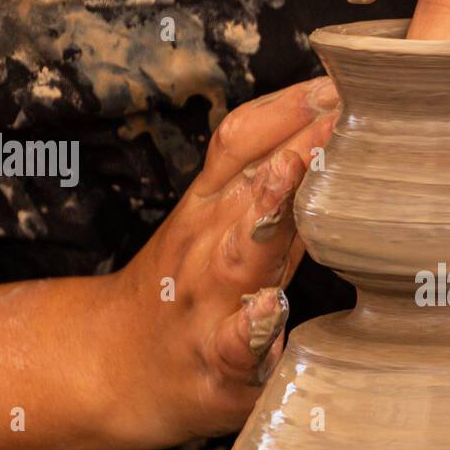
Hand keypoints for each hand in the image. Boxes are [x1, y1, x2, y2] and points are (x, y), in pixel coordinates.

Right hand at [103, 77, 337, 446]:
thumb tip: (340, 133)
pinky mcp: (214, 365)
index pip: (244, 142)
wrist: (108, 370)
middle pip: (250, 186)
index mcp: (213, 208)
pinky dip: (250, 328)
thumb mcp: (220, 228)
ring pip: (239, 254)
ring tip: (294, 175)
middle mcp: (208, 246)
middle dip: (295, 147)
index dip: (290, 108)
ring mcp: (209, 303)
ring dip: (267, 213)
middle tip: (338, 114)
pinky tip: (270, 309)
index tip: (342, 80)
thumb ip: (276, 188)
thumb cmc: (188, 292)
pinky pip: (232, 344)